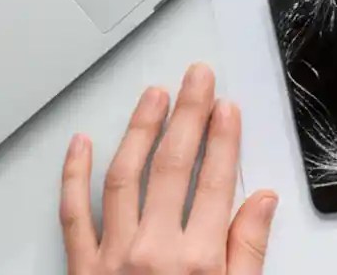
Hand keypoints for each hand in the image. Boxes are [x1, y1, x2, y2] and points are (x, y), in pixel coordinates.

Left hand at [59, 64, 278, 273]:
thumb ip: (248, 251)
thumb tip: (263, 202)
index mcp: (197, 262)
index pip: (215, 183)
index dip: (223, 139)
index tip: (226, 109)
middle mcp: (153, 253)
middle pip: (172, 167)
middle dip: (187, 114)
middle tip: (196, 80)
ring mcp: (113, 257)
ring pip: (124, 177)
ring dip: (140, 129)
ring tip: (154, 96)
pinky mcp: (82, 268)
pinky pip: (73, 214)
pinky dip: (74, 175)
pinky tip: (82, 143)